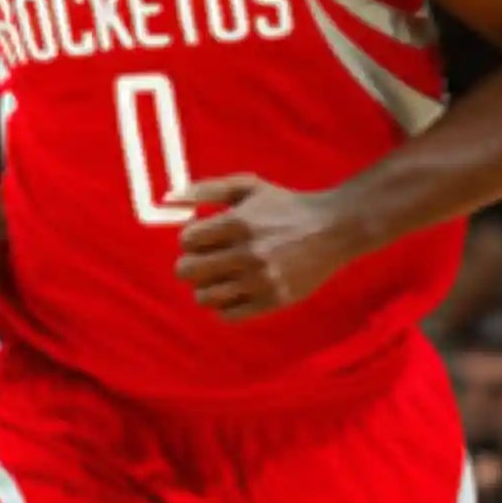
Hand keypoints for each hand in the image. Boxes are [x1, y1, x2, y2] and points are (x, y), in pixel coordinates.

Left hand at [171, 174, 357, 321]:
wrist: (333, 229)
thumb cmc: (286, 205)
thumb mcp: (248, 187)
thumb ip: (206, 189)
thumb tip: (168, 197)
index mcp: (238, 223)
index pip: (186, 241)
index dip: (190, 238)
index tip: (203, 237)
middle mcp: (247, 254)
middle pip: (188, 271)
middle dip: (190, 264)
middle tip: (205, 259)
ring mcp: (260, 280)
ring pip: (204, 297)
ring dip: (205, 286)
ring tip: (219, 276)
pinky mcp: (273, 300)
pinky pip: (228, 315)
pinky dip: (224, 305)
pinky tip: (234, 290)